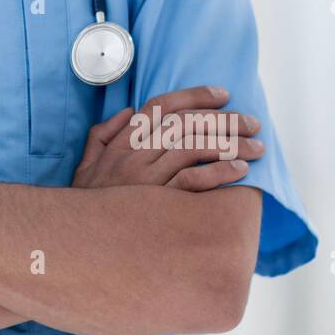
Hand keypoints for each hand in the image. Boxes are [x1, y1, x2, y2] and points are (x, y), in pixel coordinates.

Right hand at [71, 84, 263, 191]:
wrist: (77, 240)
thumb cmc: (87, 203)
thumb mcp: (85, 164)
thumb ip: (102, 135)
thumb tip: (126, 111)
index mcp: (122, 142)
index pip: (161, 106)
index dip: (195, 96)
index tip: (223, 94)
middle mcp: (134, 154)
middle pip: (186, 124)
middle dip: (225, 119)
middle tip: (254, 123)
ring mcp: (146, 178)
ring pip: (194, 147)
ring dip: (231, 144)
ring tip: (257, 147)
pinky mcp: (157, 204)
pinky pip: (193, 181)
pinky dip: (219, 172)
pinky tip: (241, 170)